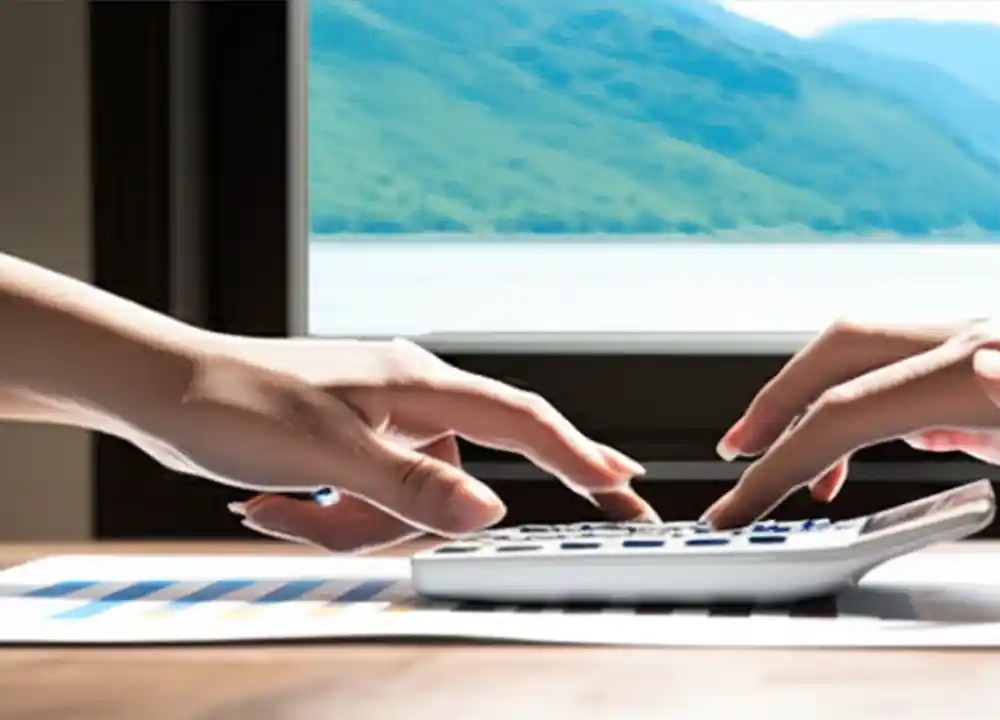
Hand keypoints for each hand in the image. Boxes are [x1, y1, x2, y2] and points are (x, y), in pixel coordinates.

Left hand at [126, 337, 655, 551]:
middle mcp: (409, 397)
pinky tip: (272, 503)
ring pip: (404, 501)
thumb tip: (491, 516)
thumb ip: (414, 487)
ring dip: (344, 525)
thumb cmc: (234, 402)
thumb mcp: (327, 453)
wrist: (158, 386)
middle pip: (450, 482)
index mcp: (418, 384)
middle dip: (395, 522)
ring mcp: (379, 421)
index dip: (578, 456)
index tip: (625, 488)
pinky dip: (327, 516)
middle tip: (327, 517)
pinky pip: (368, 499)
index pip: (521, 421)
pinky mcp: (350, 442)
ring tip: (274, 508)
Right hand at [703, 320, 999, 527]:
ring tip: (779, 465)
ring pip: (860, 361)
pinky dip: (856, 414)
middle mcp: (970, 345)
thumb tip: (986, 363)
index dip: (785, 454)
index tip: (743, 501)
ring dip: (807, 403)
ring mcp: (976, 355)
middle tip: (734, 460)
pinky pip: (896, 382)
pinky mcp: (988, 378)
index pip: (851, 406)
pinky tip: (863, 454)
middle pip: (838, 358)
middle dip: (774, 406)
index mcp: (982, 365)